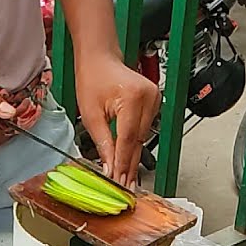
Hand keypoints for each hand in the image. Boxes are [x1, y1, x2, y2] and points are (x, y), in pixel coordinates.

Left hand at [75, 55, 160, 185]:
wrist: (100, 59)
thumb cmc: (93, 78)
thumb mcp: (91, 115)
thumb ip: (102, 142)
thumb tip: (109, 167)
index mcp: (132, 98)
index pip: (128, 140)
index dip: (122, 164)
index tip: (118, 182)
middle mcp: (148, 98)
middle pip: (138, 141)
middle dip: (128, 165)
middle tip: (123, 186)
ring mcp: (154, 100)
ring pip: (143, 138)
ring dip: (132, 156)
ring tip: (125, 177)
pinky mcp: (154, 103)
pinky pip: (145, 130)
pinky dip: (135, 144)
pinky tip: (129, 157)